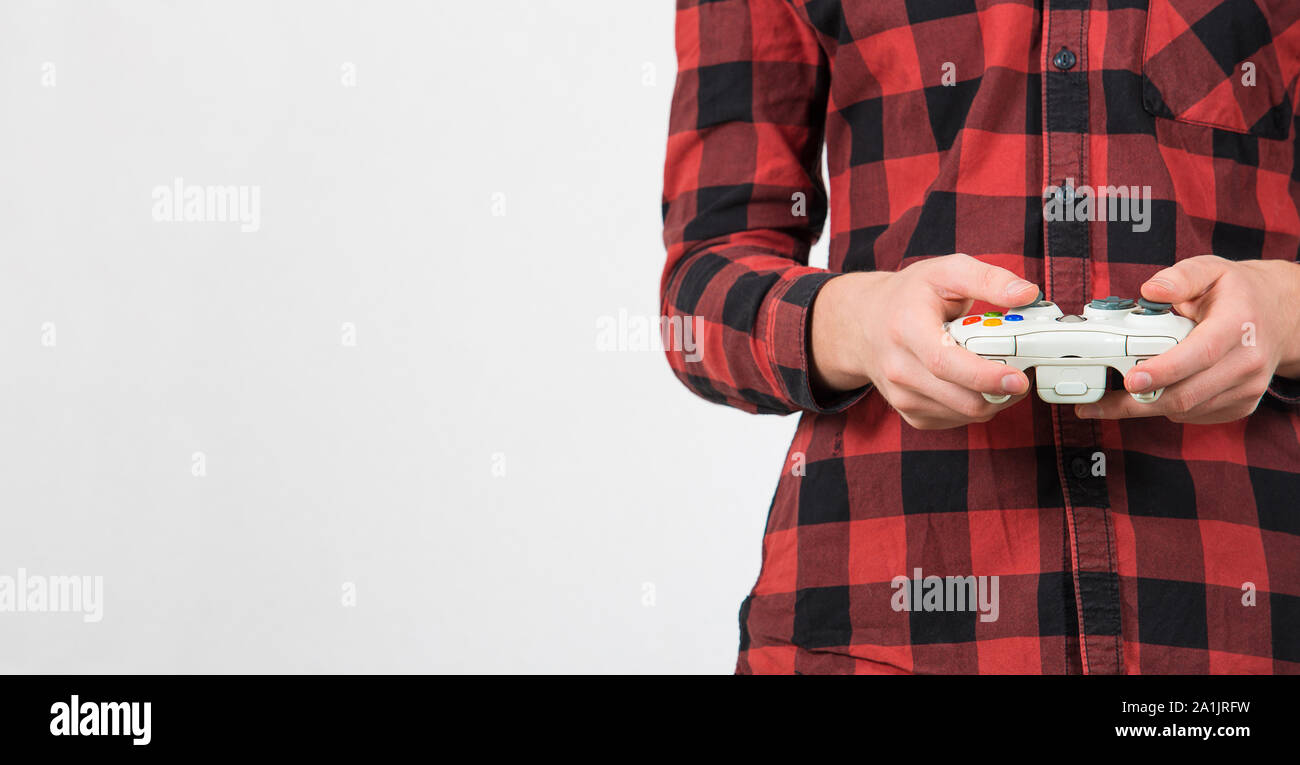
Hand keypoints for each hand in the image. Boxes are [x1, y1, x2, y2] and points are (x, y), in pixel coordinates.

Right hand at [809, 253, 1038, 428]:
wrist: (864, 323)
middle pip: (961, 398)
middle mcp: (898, 368)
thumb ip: (987, 279)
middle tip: (1024, 372)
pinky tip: (976, 382)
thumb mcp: (946, 271)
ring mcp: (901, 396)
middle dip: (1003, 392)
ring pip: (965, 413)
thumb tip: (1026, 294)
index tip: (1019, 378)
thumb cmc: (910, 296)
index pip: (945, 363)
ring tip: (1001, 371)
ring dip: (994, 399)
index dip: (985, 376)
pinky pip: (957, 420)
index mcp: (906, 328)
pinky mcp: (910, 414)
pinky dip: (977, 404)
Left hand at [1075, 255, 1299, 423]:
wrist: (1281, 316)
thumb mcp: (1211, 269)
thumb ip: (1180, 277)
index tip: (1131, 380)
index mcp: (1238, 325)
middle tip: (1098, 403)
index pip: (1199, 354)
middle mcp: (1248, 361)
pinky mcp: (1243, 405)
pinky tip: (1154, 392)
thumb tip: (1151, 290)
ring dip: (1147, 408)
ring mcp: (1248, 387)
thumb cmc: (1239, 293)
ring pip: (1187, 410)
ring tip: (1114, 398)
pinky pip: (1196, 416)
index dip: (1163, 371)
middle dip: (1138, 402)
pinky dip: (1169, 408)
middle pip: (1187, 394)